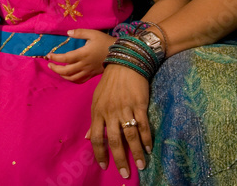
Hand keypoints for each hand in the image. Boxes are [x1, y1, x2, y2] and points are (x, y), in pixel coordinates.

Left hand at [47, 29, 115, 82]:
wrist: (119, 54)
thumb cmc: (105, 42)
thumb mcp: (93, 33)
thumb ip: (80, 32)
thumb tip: (68, 32)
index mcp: (83, 54)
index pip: (65, 58)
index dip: (55, 58)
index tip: (49, 55)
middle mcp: (84, 65)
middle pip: (66, 71)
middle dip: (55, 68)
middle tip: (49, 63)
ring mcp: (88, 71)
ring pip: (72, 78)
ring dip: (62, 75)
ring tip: (56, 70)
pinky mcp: (92, 75)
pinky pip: (80, 81)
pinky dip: (72, 80)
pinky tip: (68, 76)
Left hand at [88, 64, 152, 179]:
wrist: (125, 64)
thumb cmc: (109, 83)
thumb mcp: (96, 100)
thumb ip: (94, 121)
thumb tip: (87, 138)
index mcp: (98, 111)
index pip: (97, 137)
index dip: (100, 153)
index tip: (104, 166)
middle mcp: (110, 112)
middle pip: (114, 140)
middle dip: (120, 159)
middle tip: (125, 173)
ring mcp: (125, 108)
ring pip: (130, 135)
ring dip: (136, 152)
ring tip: (142, 165)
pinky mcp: (139, 104)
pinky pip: (143, 125)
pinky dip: (147, 138)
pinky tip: (149, 148)